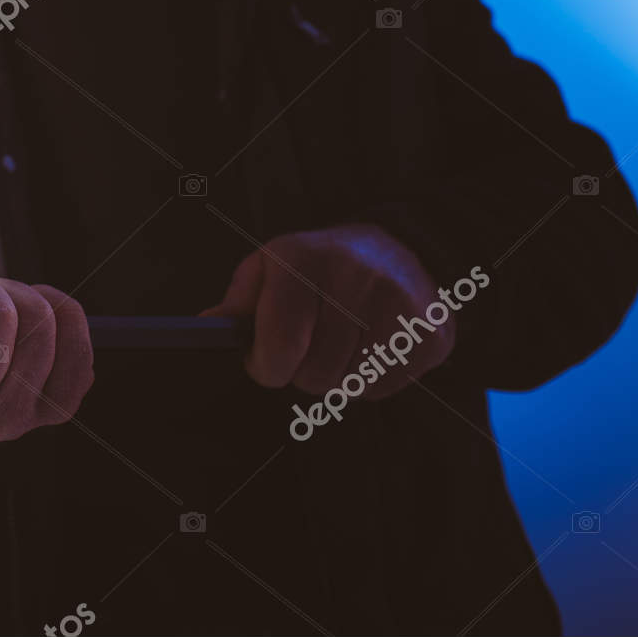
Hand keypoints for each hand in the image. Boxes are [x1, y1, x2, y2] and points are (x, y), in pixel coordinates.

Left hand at [200, 224, 454, 398]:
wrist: (402, 247)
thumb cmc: (320, 265)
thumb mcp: (270, 267)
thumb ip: (239, 300)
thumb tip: (208, 325)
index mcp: (304, 260)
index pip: (281, 344)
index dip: (265, 366)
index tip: (264, 361)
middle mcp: (355, 278)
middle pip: (313, 375)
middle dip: (300, 372)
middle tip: (308, 347)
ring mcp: (399, 307)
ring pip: (347, 387)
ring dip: (335, 378)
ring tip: (340, 343)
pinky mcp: (429, 335)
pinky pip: (382, 389)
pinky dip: (368, 380)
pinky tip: (370, 347)